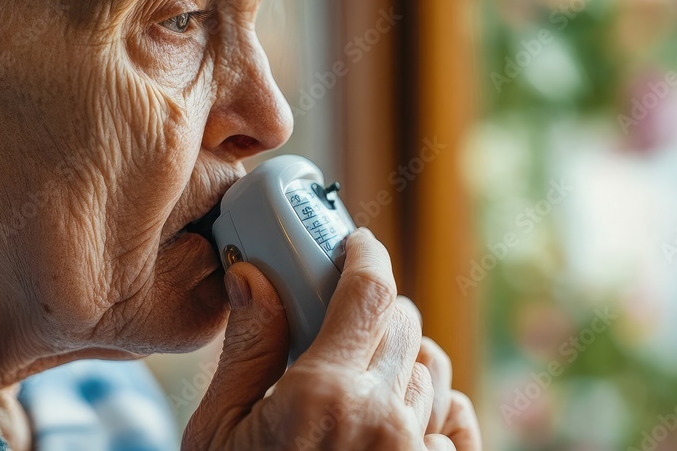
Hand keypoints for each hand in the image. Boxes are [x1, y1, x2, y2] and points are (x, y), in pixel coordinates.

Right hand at [183, 228, 481, 449]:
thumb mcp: (218, 433)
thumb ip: (247, 350)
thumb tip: (253, 275)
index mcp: (322, 397)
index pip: (368, 293)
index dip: (365, 255)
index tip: (357, 245)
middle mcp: (382, 420)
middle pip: (404, 321)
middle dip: (373, 310)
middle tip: (341, 323)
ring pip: (432, 366)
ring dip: (401, 358)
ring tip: (362, 382)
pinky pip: (457, 417)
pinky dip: (435, 405)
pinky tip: (399, 417)